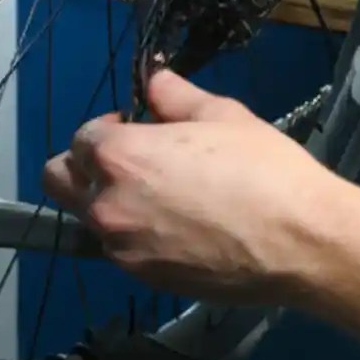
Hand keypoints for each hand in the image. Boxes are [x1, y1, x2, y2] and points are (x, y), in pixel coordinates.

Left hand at [42, 70, 338, 304]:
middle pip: (60, 180)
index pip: (81, 136)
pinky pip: (119, 249)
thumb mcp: (222, 115)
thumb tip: (154, 81)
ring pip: (87, 218)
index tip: (139, 128)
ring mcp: (121, 247)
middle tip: (132, 161)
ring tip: (162, 198)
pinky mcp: (142, 278)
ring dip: (110, 202)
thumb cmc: (263, 169)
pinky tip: (179, 228)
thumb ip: (175, 96)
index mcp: (119, 155)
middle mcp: (107, 203)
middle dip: (84, 166)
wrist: (299, 241)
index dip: (109, 128)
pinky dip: (134, 236)